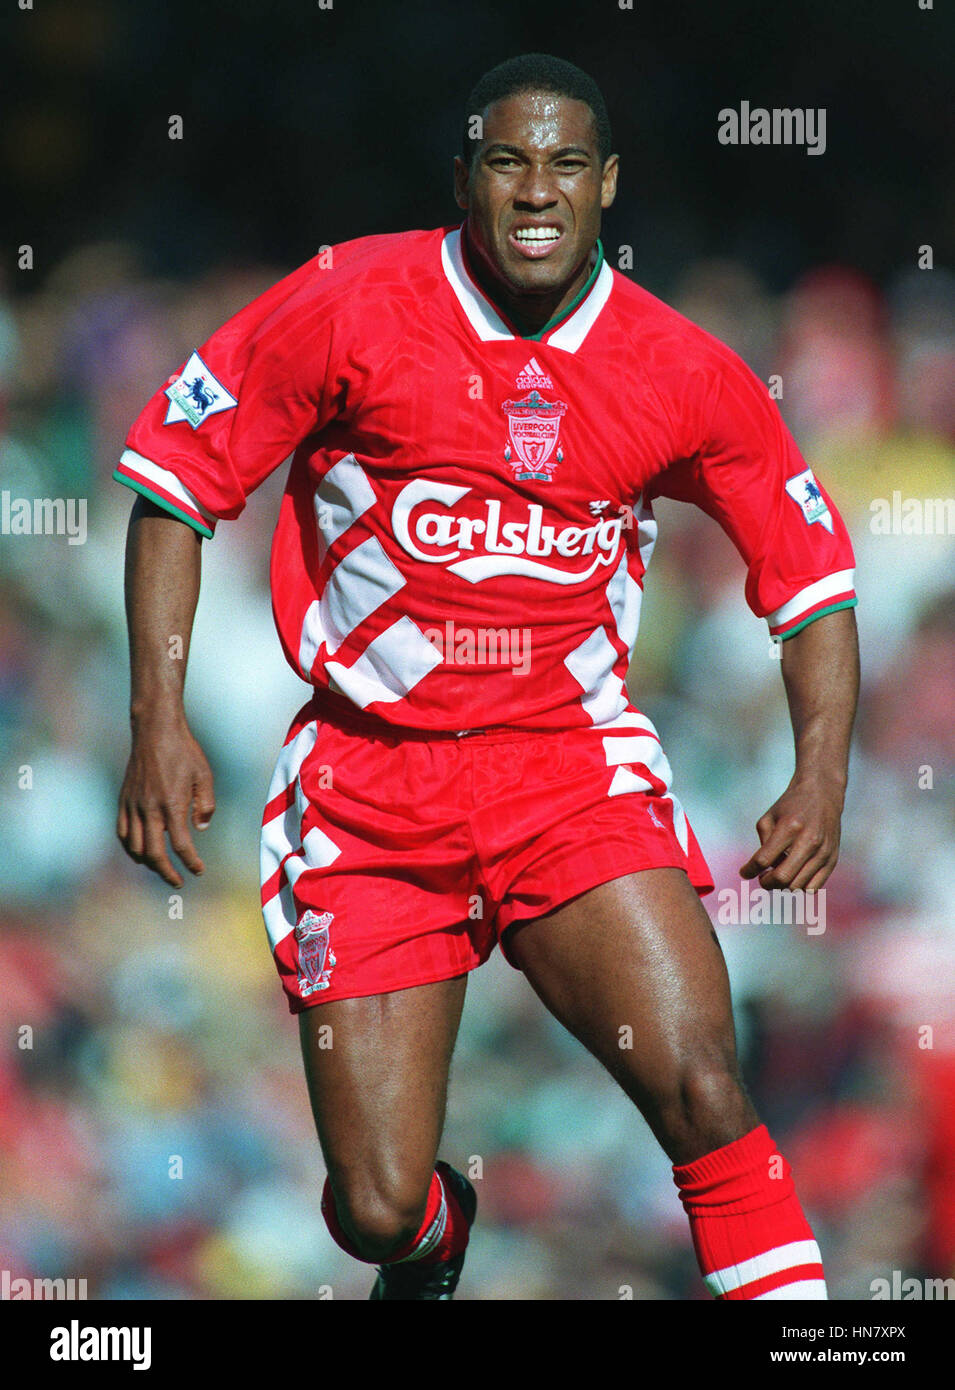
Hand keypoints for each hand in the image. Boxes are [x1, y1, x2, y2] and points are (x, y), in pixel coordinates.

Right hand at [117, 712, 215, 887]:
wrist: (155, 731)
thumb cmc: (184, 752)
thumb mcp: (205, 775)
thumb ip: (205, 805)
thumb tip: (199, 829)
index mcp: (172, 804)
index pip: (181, 845)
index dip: (191, 862)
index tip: (199, 871)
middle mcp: (150, 809)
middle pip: (154, 854)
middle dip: (167, 872)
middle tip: (178, 881)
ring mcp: (133, 805)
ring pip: (135, 847)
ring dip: (149, 863)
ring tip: (162, 868)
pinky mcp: (124, 800)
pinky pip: (123, 832)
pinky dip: (130, 848)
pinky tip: (140, 853)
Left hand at [738, 770, 843, 892]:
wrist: (822, 794)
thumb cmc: (791, 806)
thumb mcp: (769, 818)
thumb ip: (763, 843)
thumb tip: (763, 870)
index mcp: (789, 828)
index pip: (764, 860)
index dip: (749, 870)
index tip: (744, 873)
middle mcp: (809, 841)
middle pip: (782, 878)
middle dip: (765, 883)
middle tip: (762, 878)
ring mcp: (823, 852)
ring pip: (797, 886)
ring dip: (782, 887)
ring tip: (777, 875)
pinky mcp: (832, 859)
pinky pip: (813, 888)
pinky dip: (799, 888)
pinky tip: (793, 877)